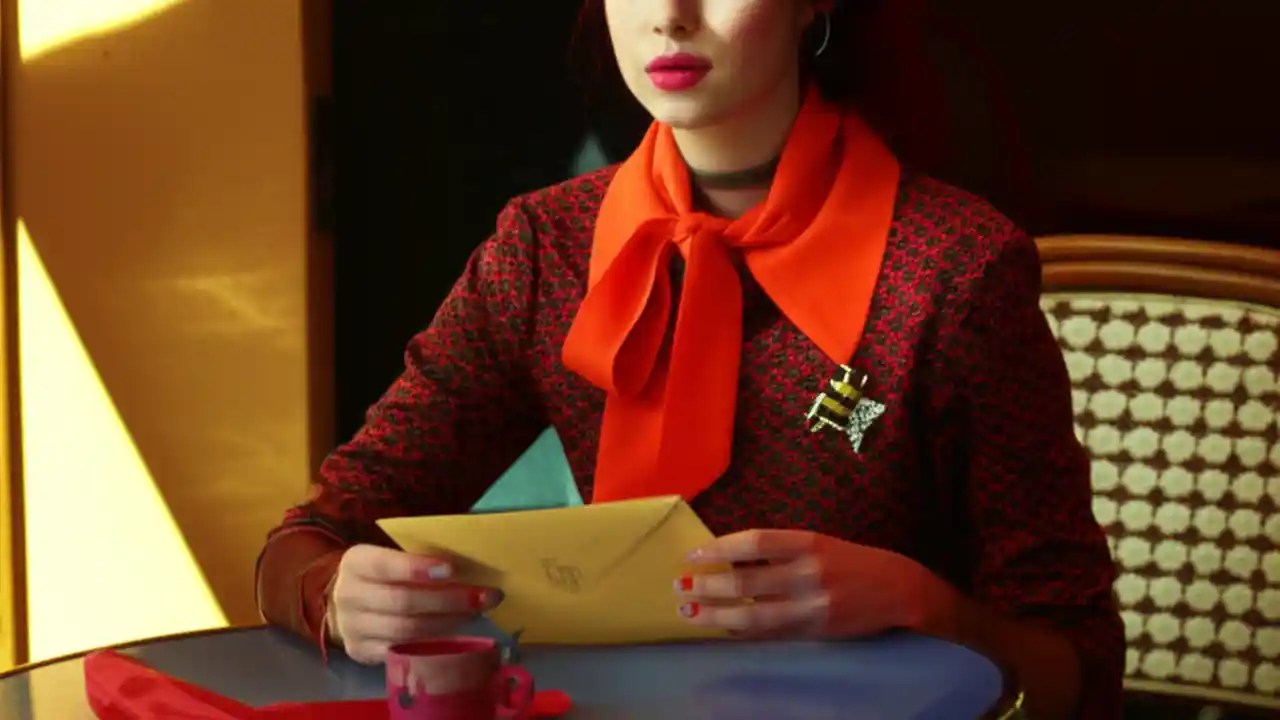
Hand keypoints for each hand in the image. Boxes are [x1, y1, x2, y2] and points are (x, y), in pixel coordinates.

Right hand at [329, 544, 501, 663]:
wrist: (345, 604)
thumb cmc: (381, 573)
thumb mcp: (388, 555)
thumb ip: (417, 556)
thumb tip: (467, 558)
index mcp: (356, 563)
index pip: (385, 565)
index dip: (418, 568)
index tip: (452, 569)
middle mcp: (349, 596)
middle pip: (403, 602)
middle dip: (449, 600)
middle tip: (486, 596)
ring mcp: (354, 629)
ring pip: (406, 630)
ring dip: (448, 622)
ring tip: (475, 613)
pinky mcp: (362, 653)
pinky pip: (403, 651)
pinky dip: (433, 642)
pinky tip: (455, 632)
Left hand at [674, 530, 952, 638]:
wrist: (900, 590)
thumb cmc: (854, 561)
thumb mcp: (819, 544)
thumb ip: (780, 550)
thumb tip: (730, 557)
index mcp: (808, 542)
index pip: (754, 541)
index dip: (720, 547)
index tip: (693, 553)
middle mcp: (808, 572)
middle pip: (746, 579)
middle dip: (708, 585)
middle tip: (680, 586)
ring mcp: (812, 605)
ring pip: (753, 613)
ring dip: (716, 615)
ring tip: (689, 614)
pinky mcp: (814, 630)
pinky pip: (769, 632)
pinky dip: (742, 631)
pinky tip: (721, 629)